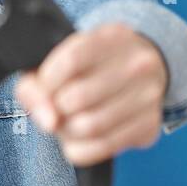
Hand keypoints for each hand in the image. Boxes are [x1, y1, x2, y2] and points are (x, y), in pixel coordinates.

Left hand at [14, 22, 168, 166]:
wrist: (139, 74)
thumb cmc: (90, 67)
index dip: (48, 82)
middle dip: (56, 110)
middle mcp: (137, 64)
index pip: (71, 60)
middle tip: (56, 108)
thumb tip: (49, 121)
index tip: (44, 89)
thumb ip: (36, 85)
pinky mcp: (151, 126)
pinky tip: (78, 138)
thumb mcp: (59, 61)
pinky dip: (80, 148)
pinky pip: (103, 147)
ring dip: (66, 131)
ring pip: (90, 127)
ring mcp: (149, 96)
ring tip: (66, 122)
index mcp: (113, 37)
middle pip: (78, 98)